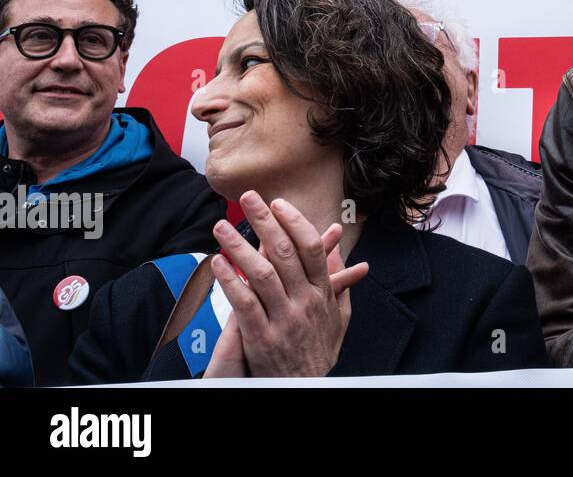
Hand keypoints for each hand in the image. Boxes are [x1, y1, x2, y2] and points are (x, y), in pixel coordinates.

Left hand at [206, 192, 367, 376]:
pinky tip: (217, 263)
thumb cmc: (317, 355)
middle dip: (265, 221)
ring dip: (240, 245)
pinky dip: (230, 280)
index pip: (311, 248)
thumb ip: (339, 286)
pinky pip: (244, 303)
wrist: (304, 391)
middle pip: (285, 252)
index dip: (295, 222)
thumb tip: (337, 255)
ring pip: (262, 273)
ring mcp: (284, 320)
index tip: (278, 203)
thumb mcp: (339, 319)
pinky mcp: (261, 338)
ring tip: (222, 226)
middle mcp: (305, 303)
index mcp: (322, 294)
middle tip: (248, 198)